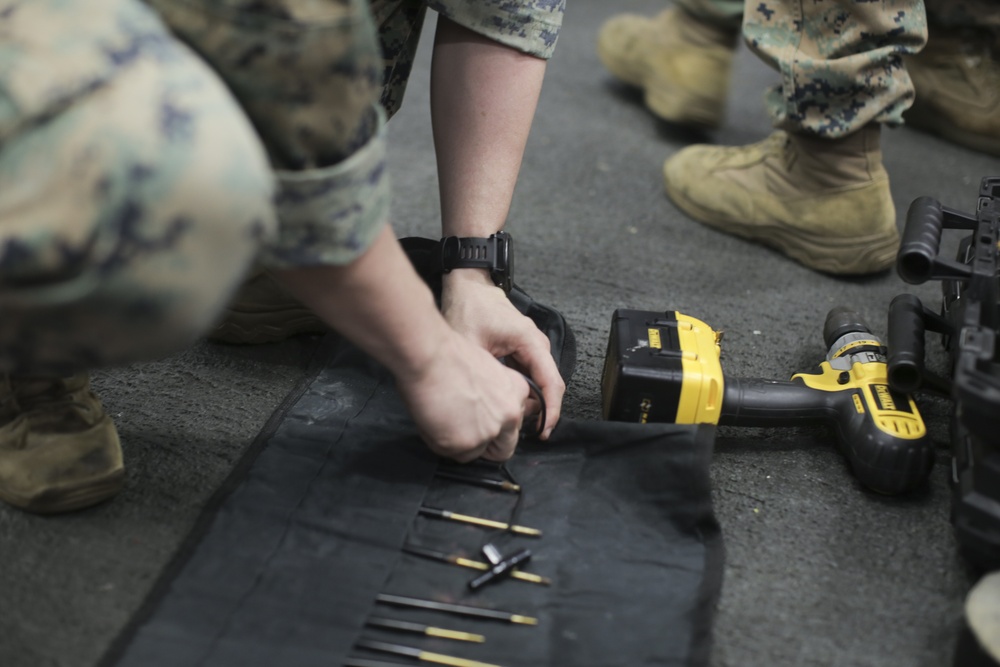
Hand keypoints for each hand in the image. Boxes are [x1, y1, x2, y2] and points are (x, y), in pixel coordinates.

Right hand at [396, 327, 530, 461]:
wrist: (429, 356)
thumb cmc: (448, 356)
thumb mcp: (486, 370)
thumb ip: (496, 395)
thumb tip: (486, 411)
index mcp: (517, 391)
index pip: (516, 424)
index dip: (498, 428)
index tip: (483, 425)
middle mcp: (509, 415)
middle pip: (504, 448)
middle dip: (486, 445)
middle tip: (464, 432)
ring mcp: (488, 432)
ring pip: (476, 453)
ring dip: (461, 443)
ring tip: (444, 419)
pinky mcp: (465, 444)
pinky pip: (454, 455)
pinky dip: (442, 443)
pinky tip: (434, 422)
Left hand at [441, 269, 564, 438]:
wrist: (467, 284)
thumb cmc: (468, 307)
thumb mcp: (470, 346)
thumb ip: (484, 375)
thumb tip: (488, 405)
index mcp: (530, 342)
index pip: (552, 383)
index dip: (551, 411)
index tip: (543, 433)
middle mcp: (536, 344)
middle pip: (548, 385)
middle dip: (539, 411)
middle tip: (520, 432)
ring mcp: (530, 346)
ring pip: (538, 381)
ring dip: (529, 401)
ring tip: (509, 419)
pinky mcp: (521, 348)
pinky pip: (528, 374)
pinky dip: (520, 390)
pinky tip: (503, 401)